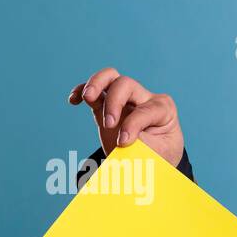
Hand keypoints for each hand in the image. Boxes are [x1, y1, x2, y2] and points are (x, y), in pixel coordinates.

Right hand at [67, 67, 183, 166]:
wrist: (155, 158)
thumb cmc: (158, 156)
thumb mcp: (156, 156)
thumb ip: (139, 149)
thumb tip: (120, 151)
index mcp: (163, 109)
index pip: (145, 110)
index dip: (132, 126)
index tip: (123, 143)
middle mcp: (145, 98)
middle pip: (126, 84)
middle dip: (114, 102)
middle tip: (109, 124)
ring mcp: (126, 99)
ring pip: (110, 77)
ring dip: (96, 84)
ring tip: (87, 97)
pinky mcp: (108, 104)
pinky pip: (94, 90)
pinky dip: (82, 90)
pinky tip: (74, 100)